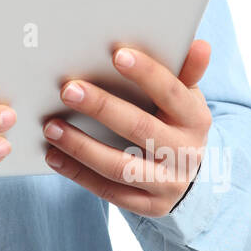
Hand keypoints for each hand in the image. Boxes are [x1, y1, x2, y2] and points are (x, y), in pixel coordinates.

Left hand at [41, 39, 212, 216]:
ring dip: (81, 146)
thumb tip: (199, 45)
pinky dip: (78, 174)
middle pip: (140, 129)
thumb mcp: (187, 99)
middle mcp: (185, 153)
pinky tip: (54, 155)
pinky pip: (109, 191)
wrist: (190, 176)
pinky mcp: (149, 206)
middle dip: (102, 108)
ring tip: (51, 127)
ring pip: (120, 166)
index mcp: (196, 119)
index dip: (146, 73)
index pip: (172, 93)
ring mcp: (168, 183)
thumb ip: (185, 72)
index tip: (116, 54)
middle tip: (68, 89)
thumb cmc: (176, 123)